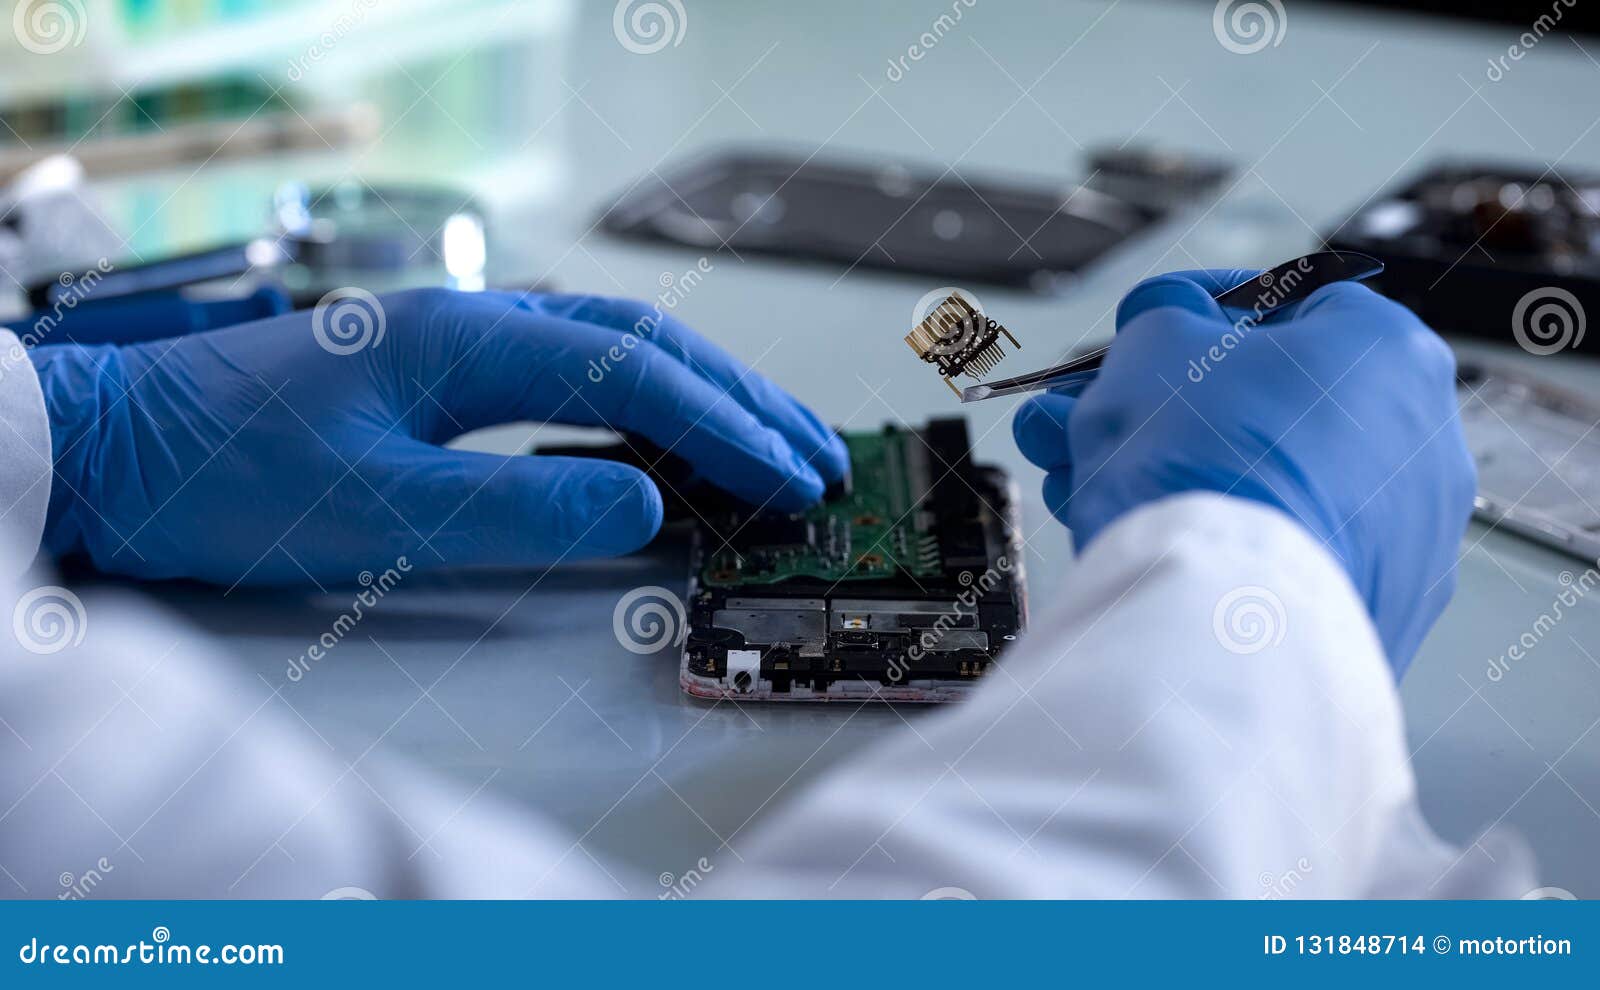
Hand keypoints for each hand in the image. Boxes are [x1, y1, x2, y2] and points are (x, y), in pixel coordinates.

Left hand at [30, 288, 847, 584]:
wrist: (117, 449)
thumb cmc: (225, 480)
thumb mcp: (375, 513)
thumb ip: (519, 510)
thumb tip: (646, 511)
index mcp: (467, 340)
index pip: (634, 375)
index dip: (726, 429)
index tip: (793, 479)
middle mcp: (477, 322)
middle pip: (645, 344)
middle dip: (740, 400)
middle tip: (817, 458)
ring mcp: (461, 342)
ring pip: (615, 353)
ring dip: (702, 396)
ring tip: (773, 445)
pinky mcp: (443, 374)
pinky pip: (573, 378)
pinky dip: (643, 408)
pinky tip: (669, 443)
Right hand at [1012, 270, 1474, 673]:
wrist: (1219, 615)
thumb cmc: (1204, 465)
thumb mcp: (1153, 341)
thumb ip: (1164, 314)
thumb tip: (1169, 319)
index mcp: (1389, 348)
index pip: (1290, 303)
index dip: (1200, 313)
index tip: (1149, 331)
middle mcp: (1421, 439)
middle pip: (1265, 404)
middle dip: (1164, 406)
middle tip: (1094, 416)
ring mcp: (1408, 536)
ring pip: (1265, 482)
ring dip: (1174, 473)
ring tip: (1084, 482)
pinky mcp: (1376, 610)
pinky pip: (1283, 555)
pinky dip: (1220, 542)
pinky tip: (1140, 540)